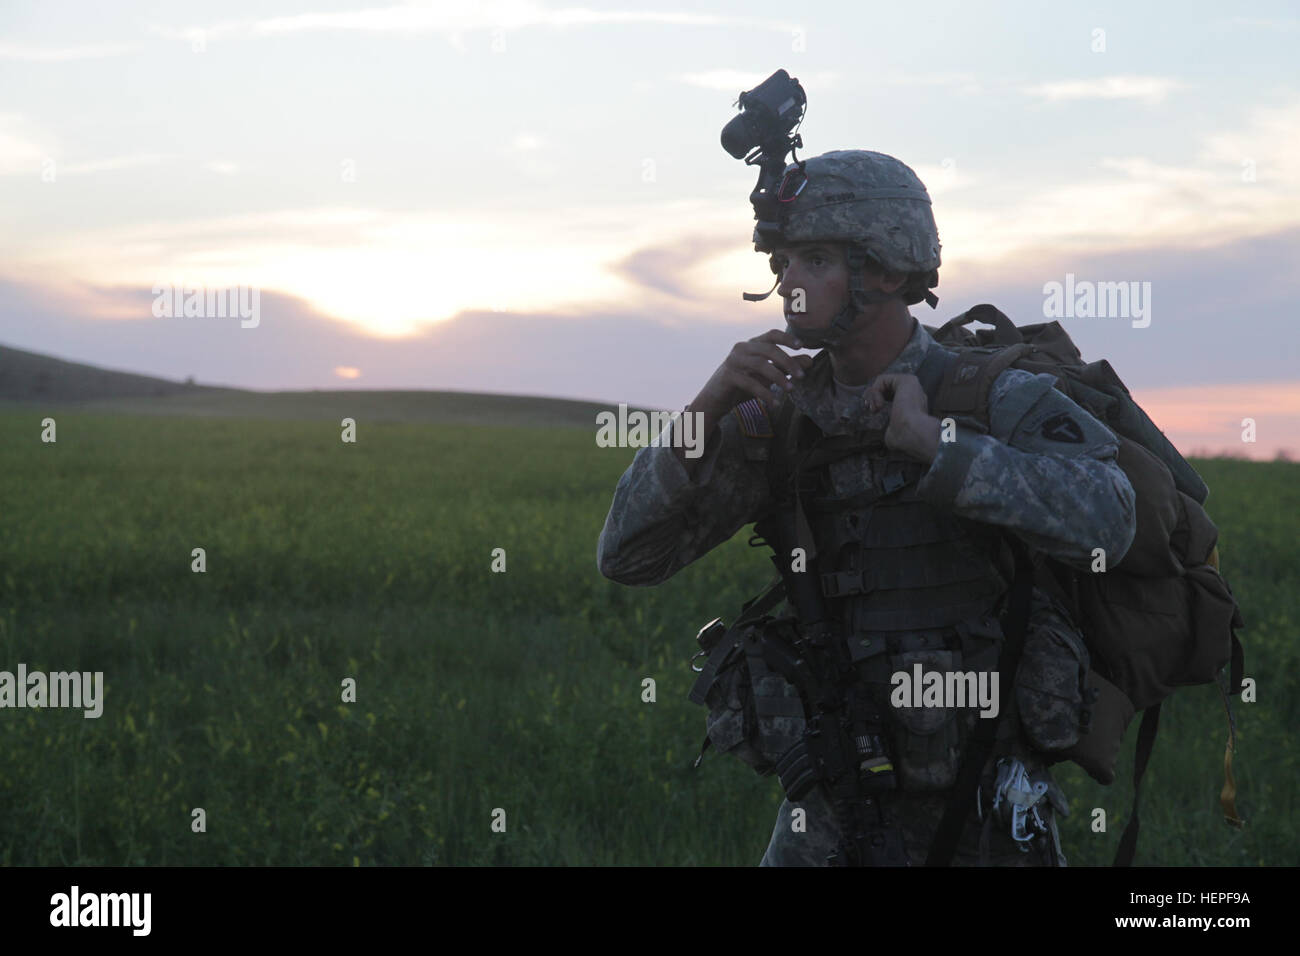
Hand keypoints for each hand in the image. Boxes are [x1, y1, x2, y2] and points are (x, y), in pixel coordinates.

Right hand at [698, 329, 815, 411]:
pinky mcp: (728, 376)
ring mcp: (733, 361)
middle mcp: (742, 348)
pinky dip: (765, 393)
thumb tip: (809, 361)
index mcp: (752, 345)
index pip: (771, 335)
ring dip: (779, 377)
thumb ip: (786, 367)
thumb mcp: (767, 375)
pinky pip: (750, 383)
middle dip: (788, 362)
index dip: (787, 338)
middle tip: (802, 376)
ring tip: (791, 389)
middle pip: (769, 349)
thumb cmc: (742, 384)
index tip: (802, 345)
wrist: (715, 399)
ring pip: (761, 365)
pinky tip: (775, 403)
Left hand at [864, 373, 941, 462]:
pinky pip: (882, 379)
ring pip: (883, 383)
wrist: (913, 433)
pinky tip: (879, 404)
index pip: (891, 396)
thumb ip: (889, 427)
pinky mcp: (906, 380)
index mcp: (912, 405)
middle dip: (873, 396)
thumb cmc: (904, 437)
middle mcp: (913, 393)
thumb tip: (887, 431)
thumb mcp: (893, 432)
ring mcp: (911, 385)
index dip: (877, 401)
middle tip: (869, 408)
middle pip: (886, 388)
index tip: (872, 411)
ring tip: (875, 408)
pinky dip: (875, 391)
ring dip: (873, 395)